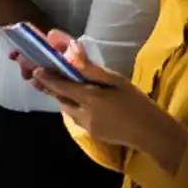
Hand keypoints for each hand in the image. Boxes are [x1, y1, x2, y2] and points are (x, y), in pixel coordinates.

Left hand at [27, 29, 187, 166]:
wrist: (153, 134)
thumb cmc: (138, 103)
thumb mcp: (117, 81)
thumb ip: (92, 69)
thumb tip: (73, 52)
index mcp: (90, 98)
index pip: (61, 86)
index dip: (46, 77)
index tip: (35, 70)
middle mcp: (84, 114)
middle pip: (61, 99)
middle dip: (53, 88)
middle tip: (45, 76)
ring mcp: (87, 126)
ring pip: (67, 109)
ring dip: (64, 97)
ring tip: (65, 86)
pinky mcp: (92, 134)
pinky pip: (77, 117)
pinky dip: (75, 107)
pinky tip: (83, 101)